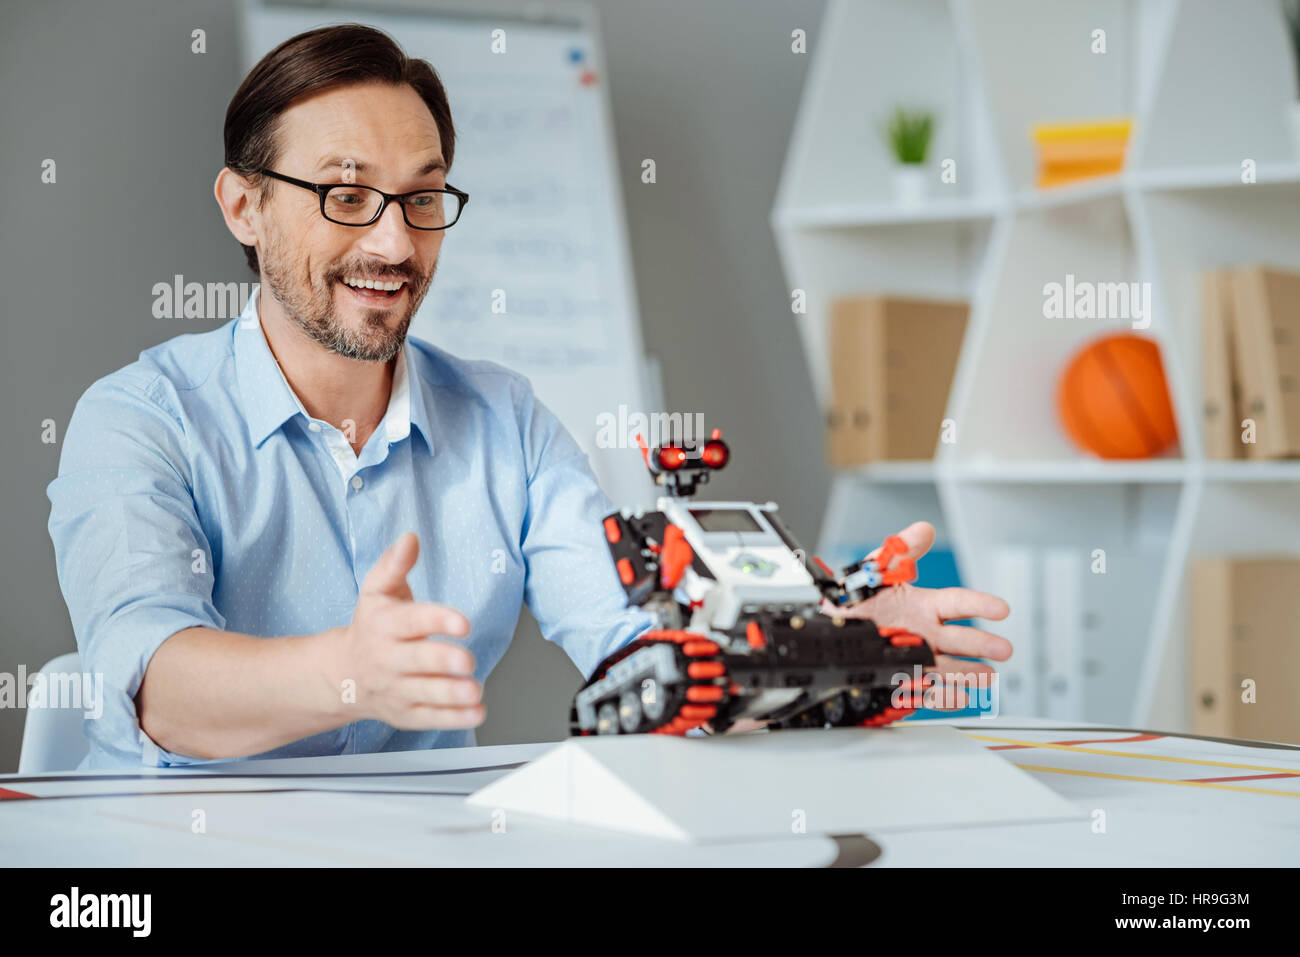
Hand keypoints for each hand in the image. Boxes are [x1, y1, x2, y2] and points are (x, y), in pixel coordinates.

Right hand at [335, 532, 484, 729]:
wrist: (342, 675)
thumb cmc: (372, 626)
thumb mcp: (377, 590)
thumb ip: (395, 564)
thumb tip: (410, 538)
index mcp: (384, 625)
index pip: (411, 621)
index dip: (437, 620)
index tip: (463, 622)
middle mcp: (388, 659)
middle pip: (417, 660)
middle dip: (443, 661)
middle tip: (467, 660)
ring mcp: (396, 689)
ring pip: (425, 693)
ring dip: (451, 694)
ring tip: (474, 689)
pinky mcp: (406, 713)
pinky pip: (430, 718)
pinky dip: (455, 719)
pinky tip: (477, 711)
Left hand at [821, 521, 1011, 709]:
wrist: (827, 632)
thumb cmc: (854, 601)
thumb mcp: (874, 571)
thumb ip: (899, 552)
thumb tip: (923, 528)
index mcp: (924, 607)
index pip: (958, 603)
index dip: (980, 605)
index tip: (1002, 609)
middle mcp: (926, 634)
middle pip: (960, 639)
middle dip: (983, 643)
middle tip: (1004, 649)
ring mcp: (918, 659)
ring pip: (950, 667)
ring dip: (970, 672)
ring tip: (988, 676)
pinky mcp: (907, 682)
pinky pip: (928, 692)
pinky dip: (944, 697)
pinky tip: (958, 696)